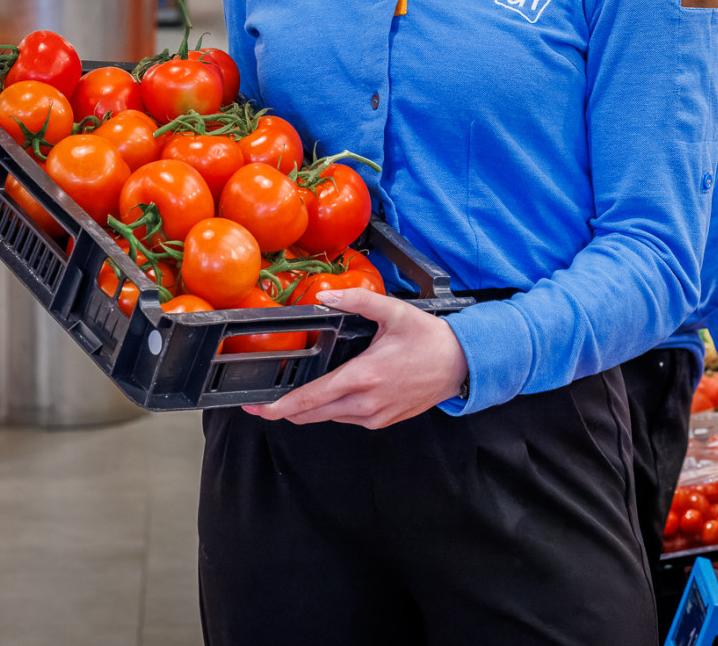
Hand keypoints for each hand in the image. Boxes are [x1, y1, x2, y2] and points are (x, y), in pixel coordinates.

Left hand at [242, 288, 468, 428]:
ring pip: (329, 417)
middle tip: (264, 402)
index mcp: (362, 377)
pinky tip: (339, 390)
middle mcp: (365, 404)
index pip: (309, 400)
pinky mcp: (382, 422)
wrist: (461, 364)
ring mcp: (374, 417)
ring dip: (312, 408)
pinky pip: (348, 418)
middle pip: (311, 416)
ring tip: (302, 391)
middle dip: (284, 411)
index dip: (278, 407)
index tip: (256, 407)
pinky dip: (335, 408)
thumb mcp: (394, 311)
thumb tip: (325, 296)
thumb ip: (356, 300)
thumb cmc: (430, 339)